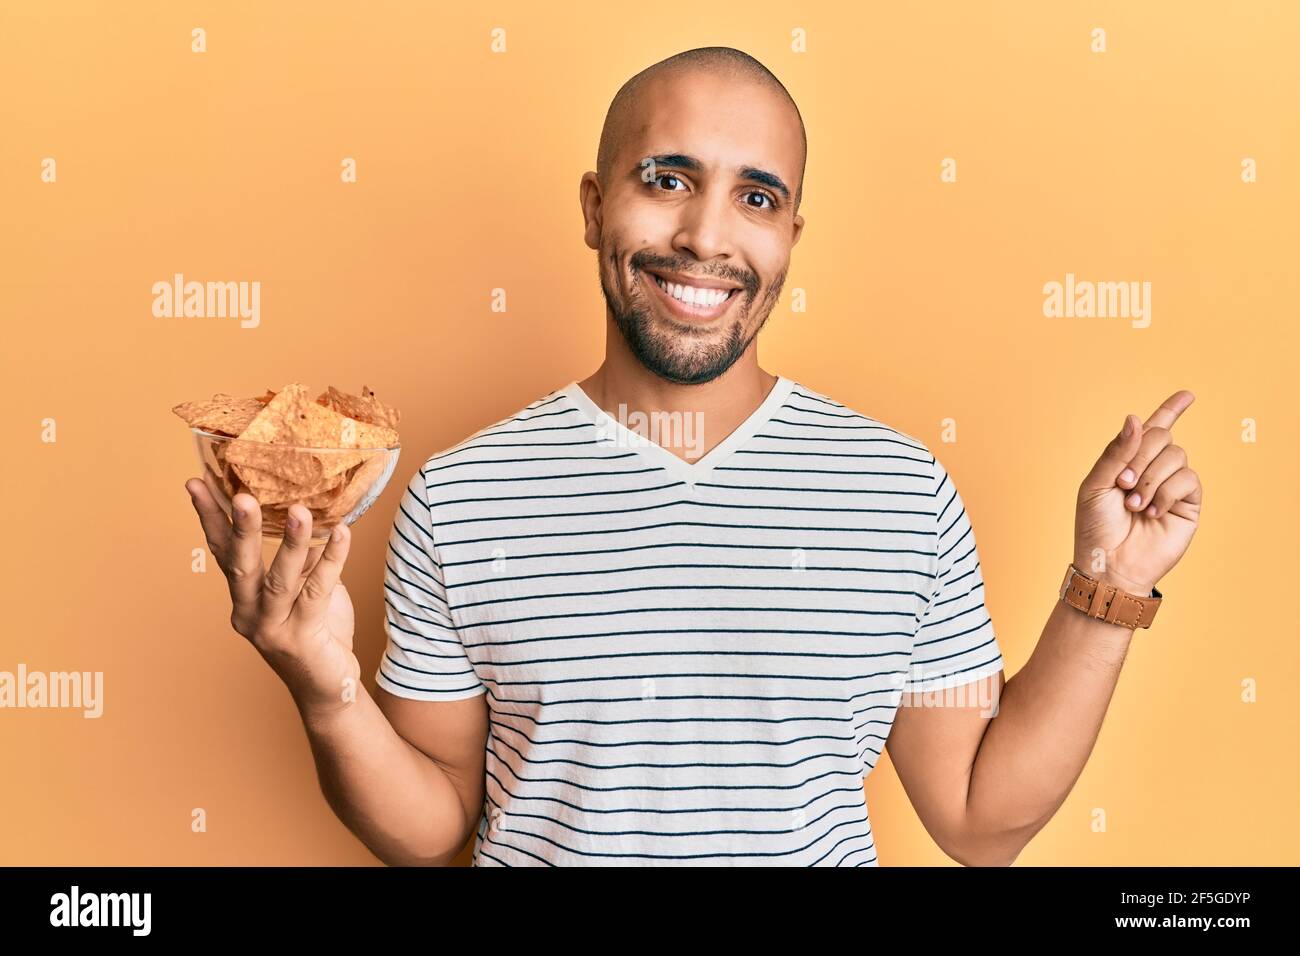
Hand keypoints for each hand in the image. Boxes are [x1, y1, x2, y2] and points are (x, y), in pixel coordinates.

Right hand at [186, 480, 359, 719]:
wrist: (329, 686)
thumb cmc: (315, 630)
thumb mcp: (301, 587)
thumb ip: (297, 557)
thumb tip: (304, 508)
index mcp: (242, 597)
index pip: (221, 552)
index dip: (209, 518)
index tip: (196, 482)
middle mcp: (248, 612)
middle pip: (239, 566)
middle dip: (239, 529)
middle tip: (240, 496)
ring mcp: (272, 628)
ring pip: (278, 580)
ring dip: (291, 544)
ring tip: (299, 511)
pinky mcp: (302, 638)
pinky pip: (318, 593)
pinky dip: (332, 561)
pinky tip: (343, 534)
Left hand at [1073, 390, 1202, 595]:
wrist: (1109, 565)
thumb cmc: (1096, 527)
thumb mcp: (1096, 484)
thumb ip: (1116, 452)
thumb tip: (1136, 418)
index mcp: (1127, 461)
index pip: (1152, 429)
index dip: (1171, 410)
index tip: (1188, 395)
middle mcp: (1152, 469)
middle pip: (1161, 436)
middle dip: (1140, 456)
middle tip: (1122, 483)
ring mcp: (1171, 486)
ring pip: (1176, 455)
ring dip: (1149, 478)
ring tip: (1134, 504)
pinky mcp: (1187, 504)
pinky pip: (1187, 479)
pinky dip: (1165, 492)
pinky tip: (1151, 512)